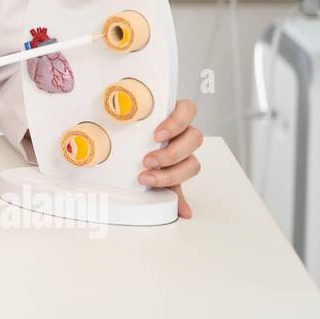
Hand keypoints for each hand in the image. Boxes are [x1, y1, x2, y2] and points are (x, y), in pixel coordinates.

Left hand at [138, 98, 201, 218]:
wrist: (125, 148)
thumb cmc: (130, 135)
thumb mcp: (132, 135)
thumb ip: (133, 135)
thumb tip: (129, 129)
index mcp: (172, 116)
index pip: (188, 110)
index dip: (177, 122)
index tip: (157, 135)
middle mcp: (182, 135)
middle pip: (194, 139)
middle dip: (171, 153)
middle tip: (148, 160)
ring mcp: (183, 155)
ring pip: (193, 162)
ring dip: (172, 174)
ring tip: (148, 177)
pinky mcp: (178, 175)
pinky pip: (186, 188)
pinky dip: (182, 200)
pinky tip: (180, 209)